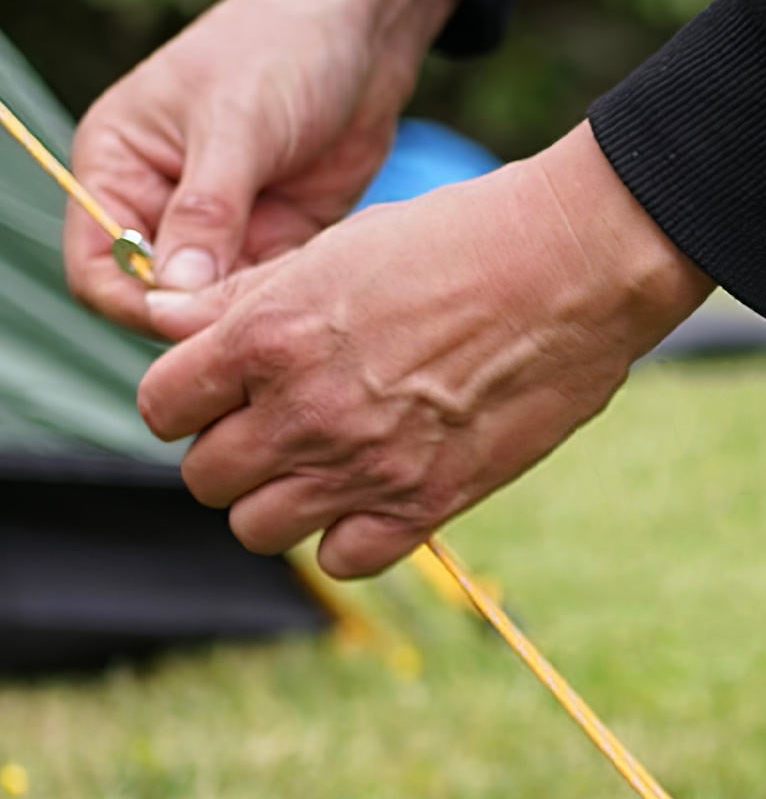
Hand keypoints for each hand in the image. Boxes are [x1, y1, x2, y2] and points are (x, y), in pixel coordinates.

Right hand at [64, 0, 457, 332]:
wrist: (361, 32)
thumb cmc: (280, 48)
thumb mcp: (237, 124)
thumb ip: (206, 211)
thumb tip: (175, 291)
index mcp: (117, 165)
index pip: (98, 266)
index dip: (135, 302)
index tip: (190, 320)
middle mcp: (160, 204)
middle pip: (160, 298)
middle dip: (201, 318)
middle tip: (257, 324)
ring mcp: (222, 227)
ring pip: (219, 304)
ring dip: (251, 314)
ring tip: (296, 304)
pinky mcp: (278, 238)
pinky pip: (270, 292)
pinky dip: (287, 300)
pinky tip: (321, 291)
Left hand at [136, 122, 712, 576]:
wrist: (571, 267)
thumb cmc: (458, 239)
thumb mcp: (337, 249)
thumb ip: (243, 296)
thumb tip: (162, 316)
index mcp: (267, 336)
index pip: (161, 407)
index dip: (185, 402)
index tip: (220, 396)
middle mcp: (304, 410)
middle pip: (206, 479)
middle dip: (231, 455)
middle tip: (278, 428)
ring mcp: (365, 465)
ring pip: (260, 529)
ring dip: (279, 503)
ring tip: (322, 466)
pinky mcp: (428, 503)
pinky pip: (343, 559)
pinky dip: (347, 538)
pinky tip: (373, 496)